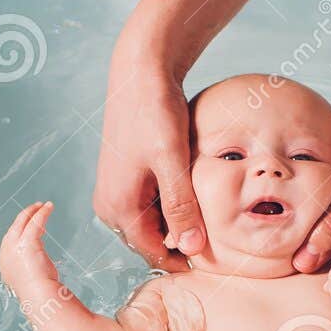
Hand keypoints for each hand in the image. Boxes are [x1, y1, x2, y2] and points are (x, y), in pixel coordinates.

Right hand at [0, 202, 61, 297]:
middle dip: (24, 216)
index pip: (11, 240)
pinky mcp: (27, 242)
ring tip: (43, 206)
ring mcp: (15, 246)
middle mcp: (7, 252)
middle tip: (35, 208)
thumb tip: (40, 273)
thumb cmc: (38, 293)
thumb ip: (30, 272)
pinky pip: (35, 222)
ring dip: (33, 212)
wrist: (37, 295)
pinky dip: (42, 213)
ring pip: (23, 222)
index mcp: (5, 262)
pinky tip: (49, 207)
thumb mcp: (29, 281)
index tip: (31, 226)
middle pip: (14, 227)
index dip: (21, 230)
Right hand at [92, 52, 205, 270]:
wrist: (140, 71)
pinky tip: (194, 191)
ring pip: (152, 223)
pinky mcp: (124, 178)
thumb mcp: (172, 161)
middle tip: (220, 237)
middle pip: (152, 241)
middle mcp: (110, 205)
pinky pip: (149, 205)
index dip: (184, 259)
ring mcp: (115, 192)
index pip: (153, 253)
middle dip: (182, 241)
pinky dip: (171, 204)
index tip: (217, 259)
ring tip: (210, 212)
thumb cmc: (154, 111)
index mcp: (118, 207)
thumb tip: (191, 248)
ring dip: (178, 221)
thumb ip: (181, 207)